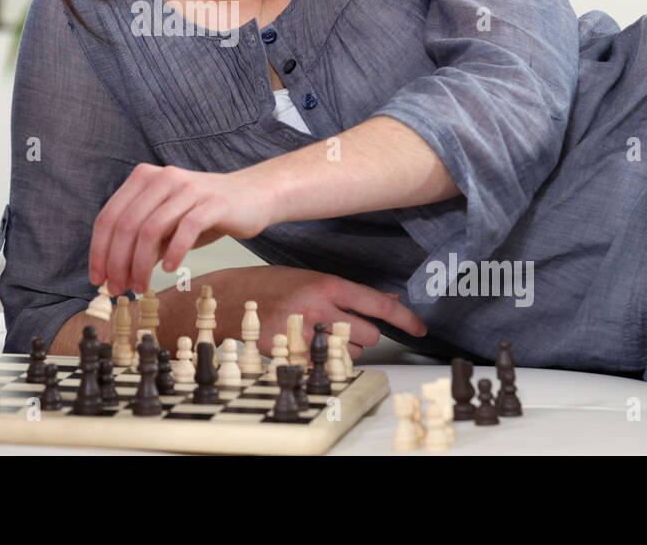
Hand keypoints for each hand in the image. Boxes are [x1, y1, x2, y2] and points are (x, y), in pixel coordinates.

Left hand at [88, 163, 273, 295]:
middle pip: (127, 225)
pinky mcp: (213, 202)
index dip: (99, 251)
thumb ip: (143, 244)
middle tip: (118, 289)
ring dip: (141, 265)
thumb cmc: (205, 214)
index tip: (97, 279)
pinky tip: (168, 269)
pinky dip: (173, 253)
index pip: (109, 216)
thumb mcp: (168, 227)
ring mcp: (188, 188)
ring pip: (151, 229)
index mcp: (144, 178)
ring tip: (141, 287)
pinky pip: (186, 229)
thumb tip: (116, 276)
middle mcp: (163, 178)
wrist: (253, 196)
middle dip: (118, 263)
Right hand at [203, 265, 426, 359]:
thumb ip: (346, 293)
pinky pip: (322, 368)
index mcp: (325, 285)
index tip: (420, 328)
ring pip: (347, 355)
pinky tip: (303, 348)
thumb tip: (387, 301)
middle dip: (362, 337)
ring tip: (315, 335)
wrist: (226, 301)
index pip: (376, 305)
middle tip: (343, 329)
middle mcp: (318, 309)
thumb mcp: (309, 279)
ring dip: (340, 351)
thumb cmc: (265, 286)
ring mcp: (303, 334)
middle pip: (368, 336)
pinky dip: (319, 363)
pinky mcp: (290, 354)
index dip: (403, 319)